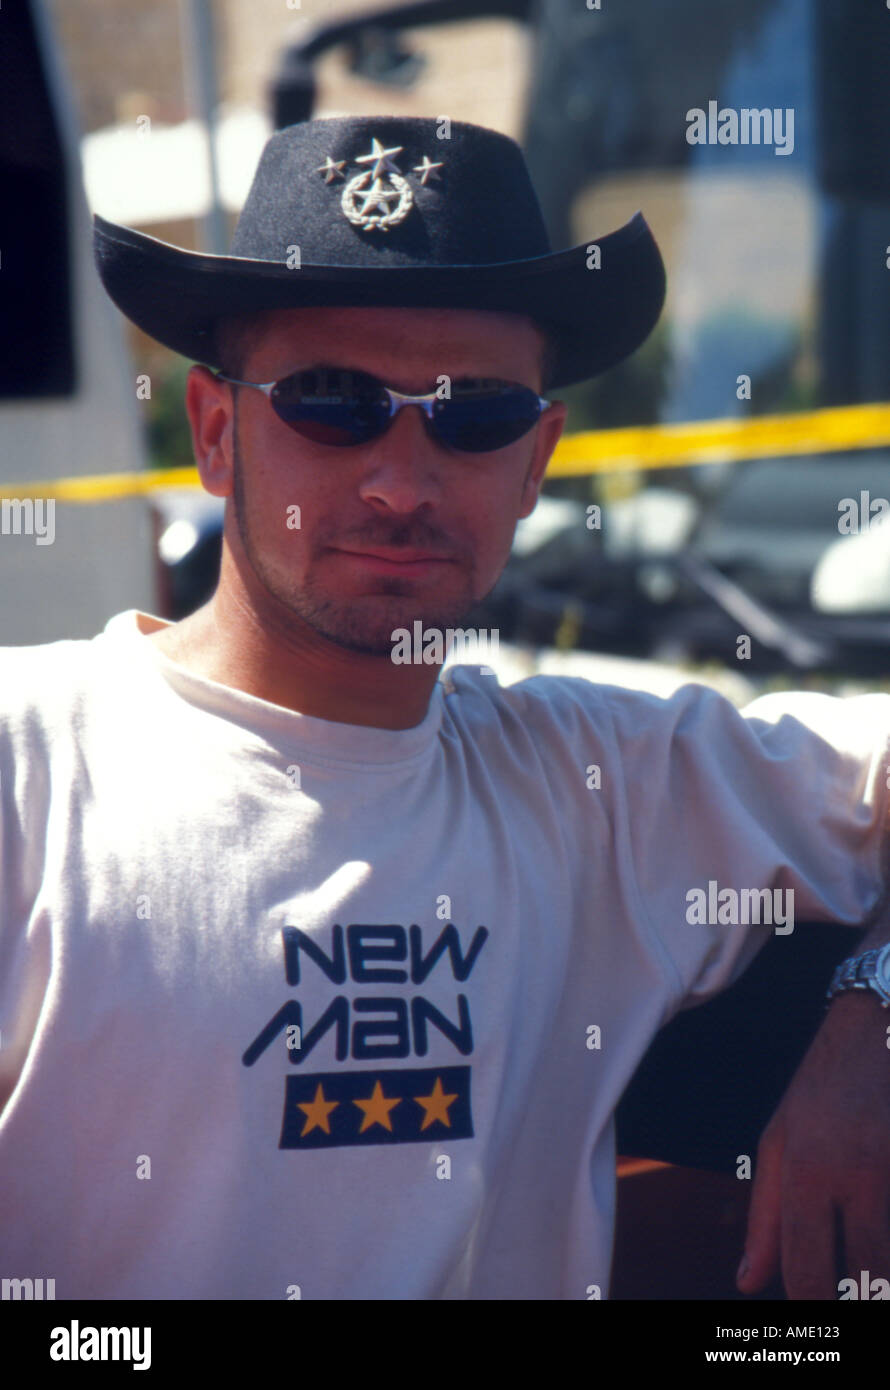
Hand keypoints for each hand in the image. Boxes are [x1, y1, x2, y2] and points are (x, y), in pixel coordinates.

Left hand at [737, 991, 889, 1298]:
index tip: (813, 1315)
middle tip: (851, 1295)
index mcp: (806, 1170)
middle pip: (869, 1277)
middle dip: (861, 1299)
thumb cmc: (821, 1088)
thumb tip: (749, 1284)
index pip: (807, 1270)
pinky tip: (881, 1240)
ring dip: (882, 1270)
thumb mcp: (777, 1142)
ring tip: (867, 1267)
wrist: (877, 1027)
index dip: (811, 1309)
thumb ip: (764, 1217)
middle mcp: (855, 1174)